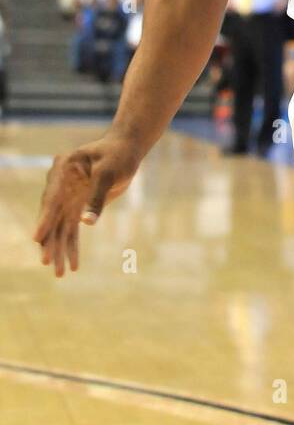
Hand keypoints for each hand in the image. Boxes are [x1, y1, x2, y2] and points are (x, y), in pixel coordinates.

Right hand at [33, 136, 140, 276]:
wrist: (125, 151)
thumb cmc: (117, 157)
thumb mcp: (108, 174)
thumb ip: (97, 198)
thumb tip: (87, 223)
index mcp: (63, 170)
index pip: (52, 199)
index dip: (45, 220)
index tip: (37, 238)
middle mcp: (60, 185)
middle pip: (52, 217)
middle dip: (50, 241)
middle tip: (47, 262)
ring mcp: (67, 197)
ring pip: (60, 227)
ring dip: (60, 250)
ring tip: (60, 273)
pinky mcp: (77, 206)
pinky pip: (72, 230)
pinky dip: (72, 247)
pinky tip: (73, 265)